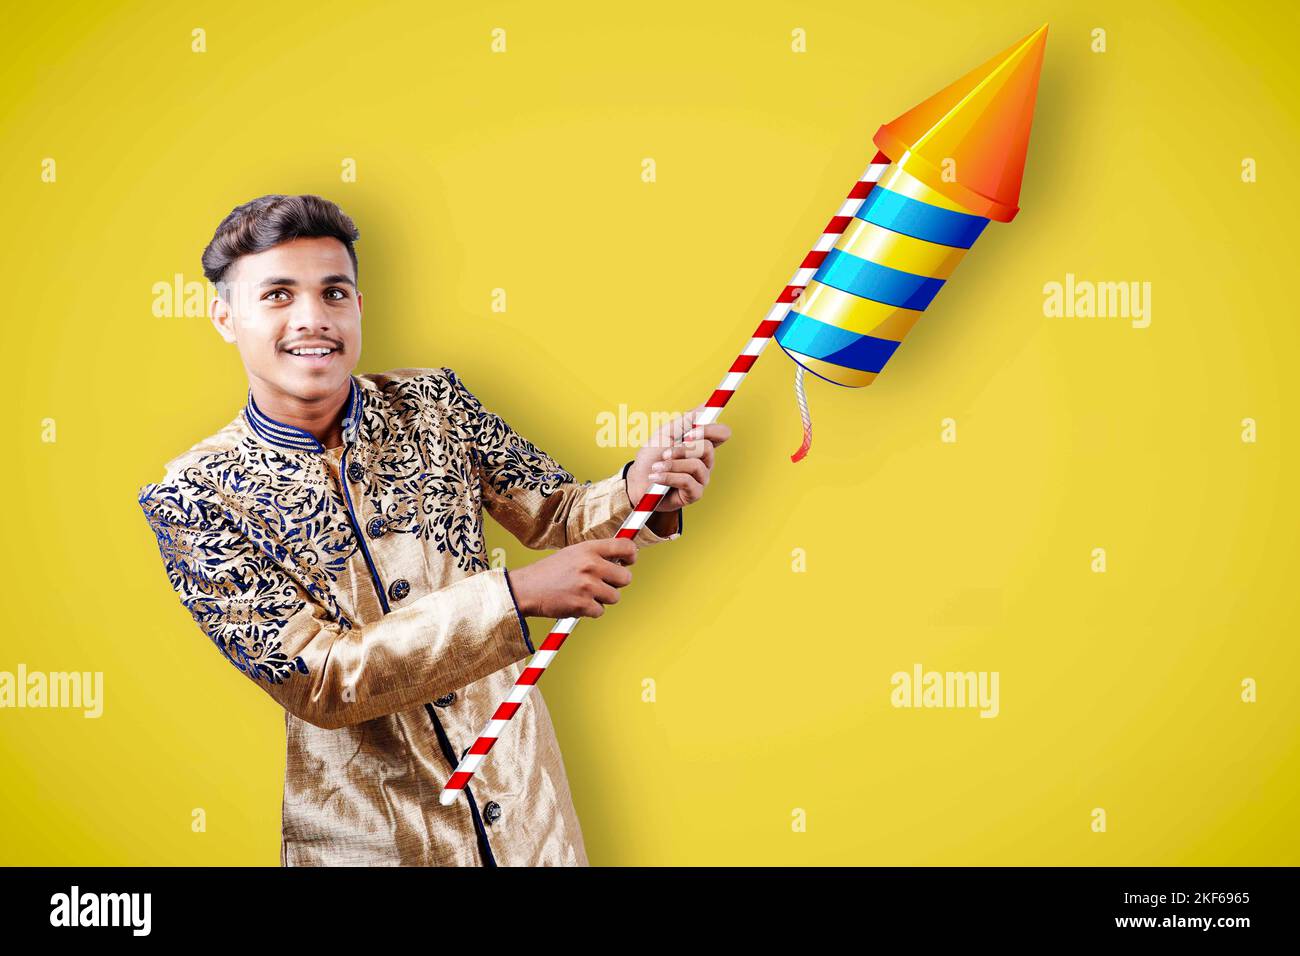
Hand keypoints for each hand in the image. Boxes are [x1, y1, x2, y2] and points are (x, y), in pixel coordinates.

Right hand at [507, 538, 636, 620]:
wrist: (525, 589)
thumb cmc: (549, 572)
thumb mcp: (572, 553)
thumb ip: (595, 555)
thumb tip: (620, 561)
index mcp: (589, 549)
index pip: (625, 546)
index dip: (632, 555)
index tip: (629, 561)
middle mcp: (591, 565)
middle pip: (626, 578)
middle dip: (617, 583)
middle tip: (603, 584)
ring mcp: (588, 585)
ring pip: (615, 597)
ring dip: (603, 599)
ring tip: (584, 593)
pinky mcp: (583, 604)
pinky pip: (600, 611)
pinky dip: (590, 610)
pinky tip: (576, 602)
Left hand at [626, 402, 731, 510]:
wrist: (637, 481)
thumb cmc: (652, 456)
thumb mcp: (666, 433)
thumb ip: (688, 420)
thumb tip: (707, 403)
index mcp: (701, 444)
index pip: (721, 433)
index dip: (711, 429)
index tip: (691, 432)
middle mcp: (705, 460)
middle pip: (708, 448)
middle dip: (683, 449)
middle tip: (665, 452)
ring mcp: (702, 478)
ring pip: (696, 465)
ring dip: (672, 464)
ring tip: (656, 467)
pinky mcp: (695, 493)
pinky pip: (688, 481)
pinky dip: (669, 477)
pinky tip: (657, 478)